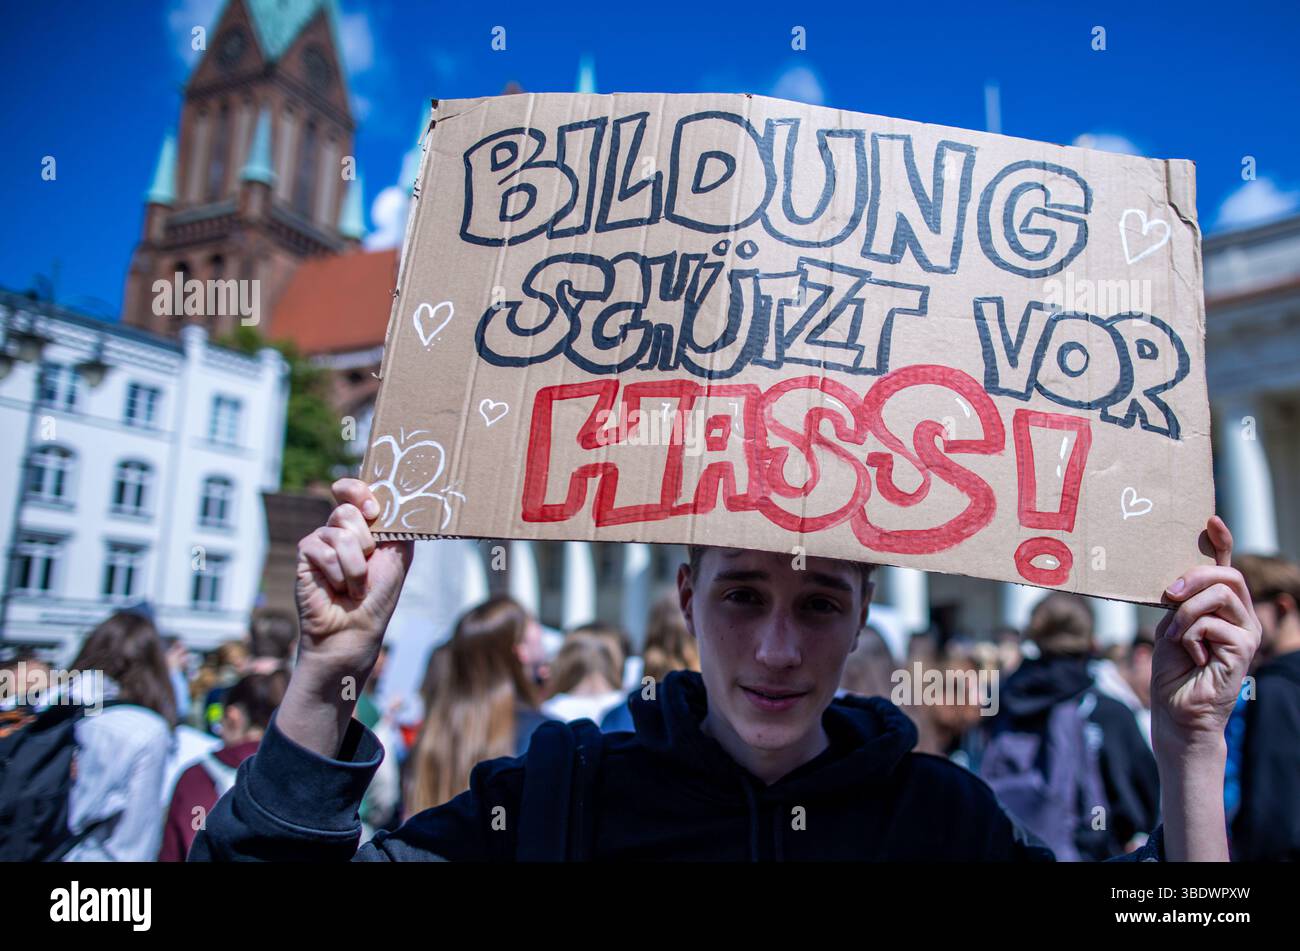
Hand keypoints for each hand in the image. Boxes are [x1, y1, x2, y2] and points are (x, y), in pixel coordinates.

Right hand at [295, 478, 413, 671]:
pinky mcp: (305, 555)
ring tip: (354, 586)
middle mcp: (338, 529)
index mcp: (362, 525)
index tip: (373, 509)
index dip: (358, 490)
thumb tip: (398, 496)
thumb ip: (396, 523)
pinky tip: (337, 589)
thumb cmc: (379, 595)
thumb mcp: (398, 554)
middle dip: (365, 543)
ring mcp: (320, 541)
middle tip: (367, 565)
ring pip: (340, 534)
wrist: (357, 629)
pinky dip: (339, 575)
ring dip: (356, 568)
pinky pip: (324, 551)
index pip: (352, 490)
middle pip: (348, 511)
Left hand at [1152, 516, 1260, 752]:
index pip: (1226, 567)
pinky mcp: (1243, 650)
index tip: (1209, 519)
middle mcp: (1241, 616)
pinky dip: (1191, 635)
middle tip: (1168, 595)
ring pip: (1219, 595)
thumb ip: (1179, 601)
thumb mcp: (1171, 625)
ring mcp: (1246, 632)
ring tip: (1175, 635)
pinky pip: (1213, 623)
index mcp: (1222, 607)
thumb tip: (1175, 580)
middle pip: (1226, 574)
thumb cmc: (1172, 670)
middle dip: (1193, 576)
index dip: (1221, 541)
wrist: (1176, 712)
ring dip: (1186, 612)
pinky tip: (1190, 655)